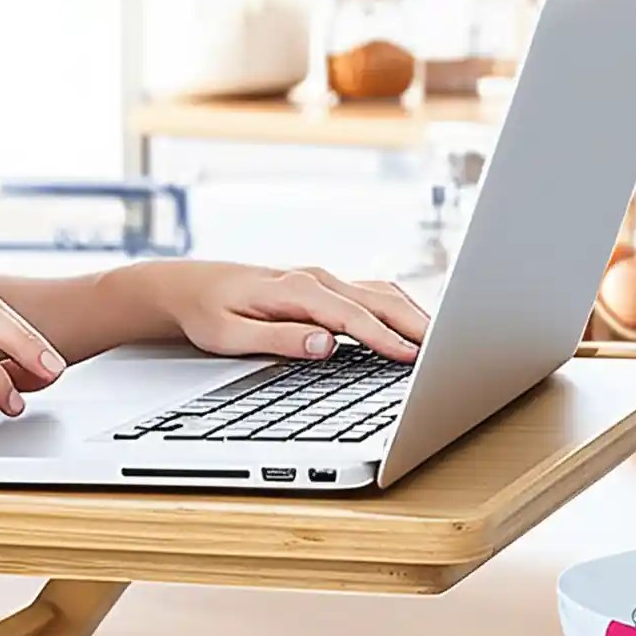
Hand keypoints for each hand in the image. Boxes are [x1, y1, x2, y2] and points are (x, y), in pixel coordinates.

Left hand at [132, 262, 428, 362]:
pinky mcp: (322, 286)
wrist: (188, 287)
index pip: (351, 317)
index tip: (411, 357)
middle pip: (377, 299)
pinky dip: (397, 306)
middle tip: (448, 350)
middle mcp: (314, 278)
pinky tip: (411, 323)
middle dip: (414, 323)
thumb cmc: (206, 312)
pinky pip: (369, 293)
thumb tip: (325, 344)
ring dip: (411, 313)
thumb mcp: (231, 335)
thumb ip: (280, 339)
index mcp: (295, 289)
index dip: (384, 338)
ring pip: (379, 292)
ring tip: (440, 340)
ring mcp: (321, 279)